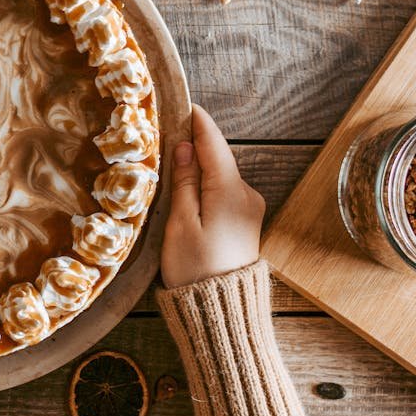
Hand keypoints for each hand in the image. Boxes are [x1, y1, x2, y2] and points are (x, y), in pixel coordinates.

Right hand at [161, 104, 264, 288]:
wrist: (222, 313)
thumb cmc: (195, 270)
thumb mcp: (180, 224)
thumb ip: (184, 182)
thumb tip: (183, 147)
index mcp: (230, 192)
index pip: (213, 144)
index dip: (198, 122)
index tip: (184, 102)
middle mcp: (247, 195)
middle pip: (217, 159)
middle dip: (193, 147)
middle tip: (165, 135)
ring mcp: (250, 210)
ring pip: (220, 177)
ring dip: (198, 170)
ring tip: (169, 166)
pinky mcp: (245, 224)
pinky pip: (223, 194)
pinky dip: (205, 188)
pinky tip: (186, 193)